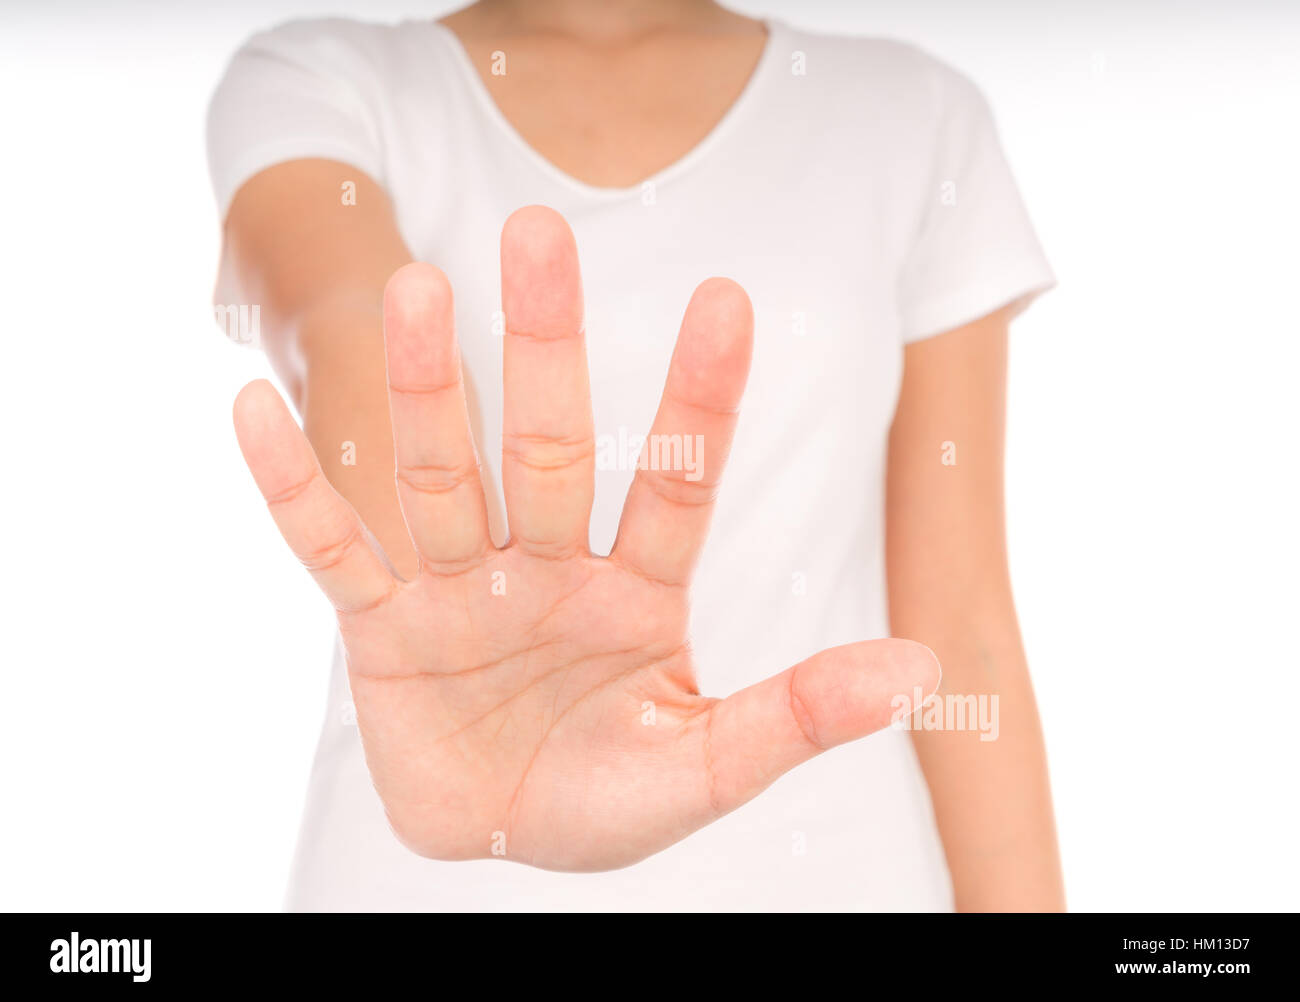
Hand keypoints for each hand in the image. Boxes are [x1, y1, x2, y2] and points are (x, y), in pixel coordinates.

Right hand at [233, 206, 938, 871]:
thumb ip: (799, 716)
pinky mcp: (380, 630)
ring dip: (427, 391)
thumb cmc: (609, 798)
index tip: (728, 298)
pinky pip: (331, 550)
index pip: (675, 483)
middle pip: (547, 446)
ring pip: (442, 476)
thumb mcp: (708, 765)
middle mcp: (546, 566)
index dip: (699, 398)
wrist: (503, 842)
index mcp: (637, 591)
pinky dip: (294, 491)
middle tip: (539, 231)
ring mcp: (459, 590)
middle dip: (545, 348)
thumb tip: (921, 672)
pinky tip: (256, 409)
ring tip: (418, 289)